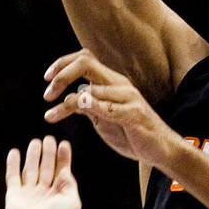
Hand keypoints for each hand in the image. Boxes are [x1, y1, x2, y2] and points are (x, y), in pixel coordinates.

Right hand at [4, 136, 80, 208]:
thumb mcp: (72, 202)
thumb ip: (70, 185)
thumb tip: (66, 170)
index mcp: (58, 194)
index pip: (61, 171)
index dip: (63, 158)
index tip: (64, 144)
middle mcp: (43, 192)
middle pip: (46, 168)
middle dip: (48, 153)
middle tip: (49, 138)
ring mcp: (28, 193)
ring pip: (31, 169)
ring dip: (33, 155)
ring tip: (35, 141)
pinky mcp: (14, 195)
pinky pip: (13, 176)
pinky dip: (13, 164)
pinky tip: (14, 152)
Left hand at [43, 51, 179, 169]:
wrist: (162, 149)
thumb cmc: (132, 133)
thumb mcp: (104, 119)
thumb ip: (88, 107)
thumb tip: (68, 98)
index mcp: (112, 82)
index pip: (84, 59)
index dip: (62, 64)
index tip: (47, 79)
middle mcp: (119, 84)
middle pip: (85, 62)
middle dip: (61, 74)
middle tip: (47, 94)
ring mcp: (128, 98)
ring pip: (92, 85)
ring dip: (67, 99)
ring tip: (51, 112)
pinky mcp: (134, 114)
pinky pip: (109, 106)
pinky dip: (91, 104)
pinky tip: (78, 108)